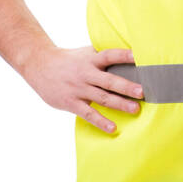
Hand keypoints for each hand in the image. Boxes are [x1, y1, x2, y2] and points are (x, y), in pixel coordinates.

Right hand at [21, 45, 142, 133]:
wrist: (39, 65)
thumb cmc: (68, 60)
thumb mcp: (85, 53)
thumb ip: (102, 56)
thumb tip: (128, 56)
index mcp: (91, 59)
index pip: (109, 55)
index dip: (124, 55)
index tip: (139, 57)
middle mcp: (86, 73)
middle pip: (109, 80)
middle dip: (126, 86)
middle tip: (143, 92)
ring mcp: (79, 89)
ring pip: (102, 98)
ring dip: (120, 104)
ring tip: (135, 109)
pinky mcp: (71, 103)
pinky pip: (88, 114)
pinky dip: (101, 121)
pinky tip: (113, 128)